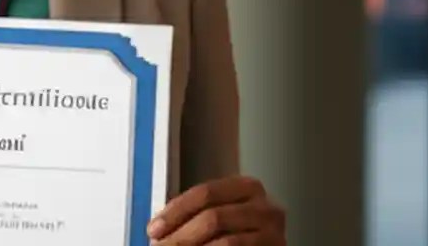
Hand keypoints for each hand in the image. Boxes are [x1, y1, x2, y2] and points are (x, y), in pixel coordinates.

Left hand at [147, 175, 284, 244]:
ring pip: (226, 242)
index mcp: (247, 187)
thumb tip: (157, 231)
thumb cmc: (236, 231)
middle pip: (213, 217)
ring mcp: (274, 233)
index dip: (175, 211)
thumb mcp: (218, 214)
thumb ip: (193, 214)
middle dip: (180, 236)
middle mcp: (266, 207)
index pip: (205, 193)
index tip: (153, 229)